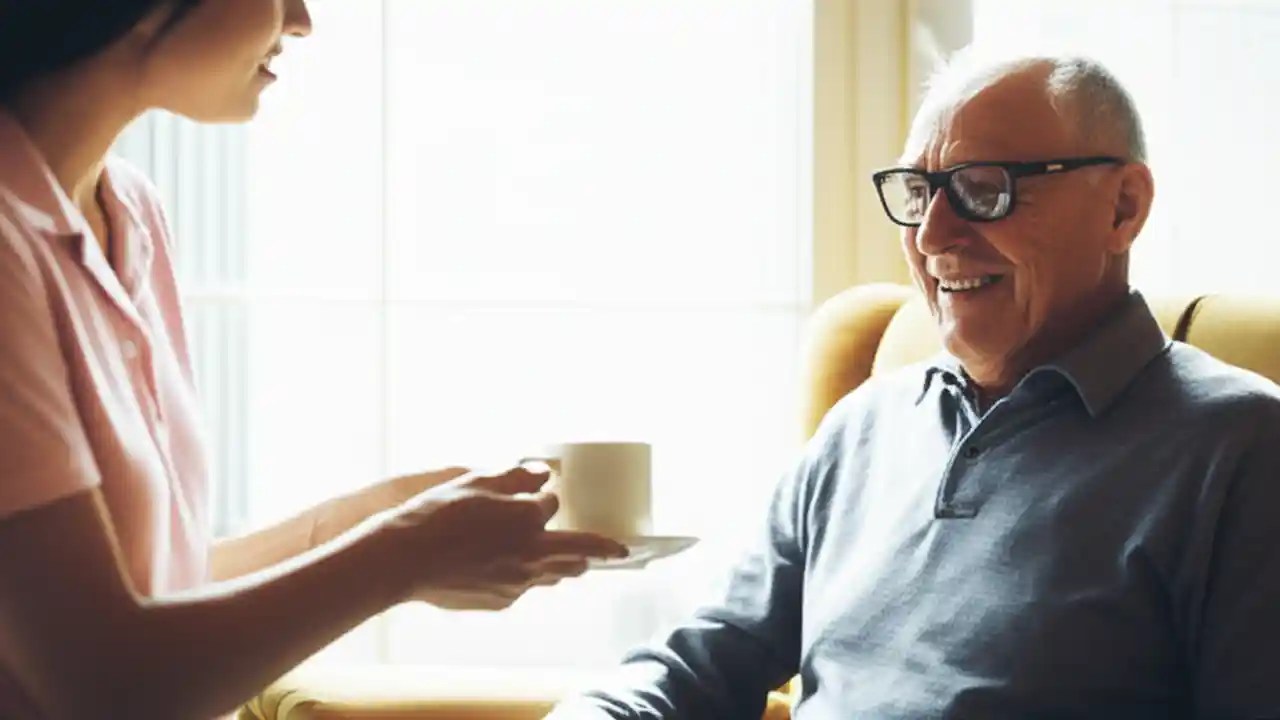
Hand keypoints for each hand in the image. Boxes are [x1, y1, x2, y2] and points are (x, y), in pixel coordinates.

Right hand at [382, 466, 628, 610]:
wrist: (404, 559)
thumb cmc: (437, 516)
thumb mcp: (475, 482)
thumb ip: (514, 477)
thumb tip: (541, 473)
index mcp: (527, 520)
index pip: (554, 505)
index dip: (546, 497)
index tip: (540, 493)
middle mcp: (530, 555)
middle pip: (579, 555)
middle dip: (598, 551)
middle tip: (616, 551)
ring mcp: (517, 583)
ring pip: (556, 576)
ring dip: (567, 566)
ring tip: (579, 563)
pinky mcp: (500, 601)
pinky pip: (524, 588)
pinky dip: (526, 577)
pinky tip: (511, 569)